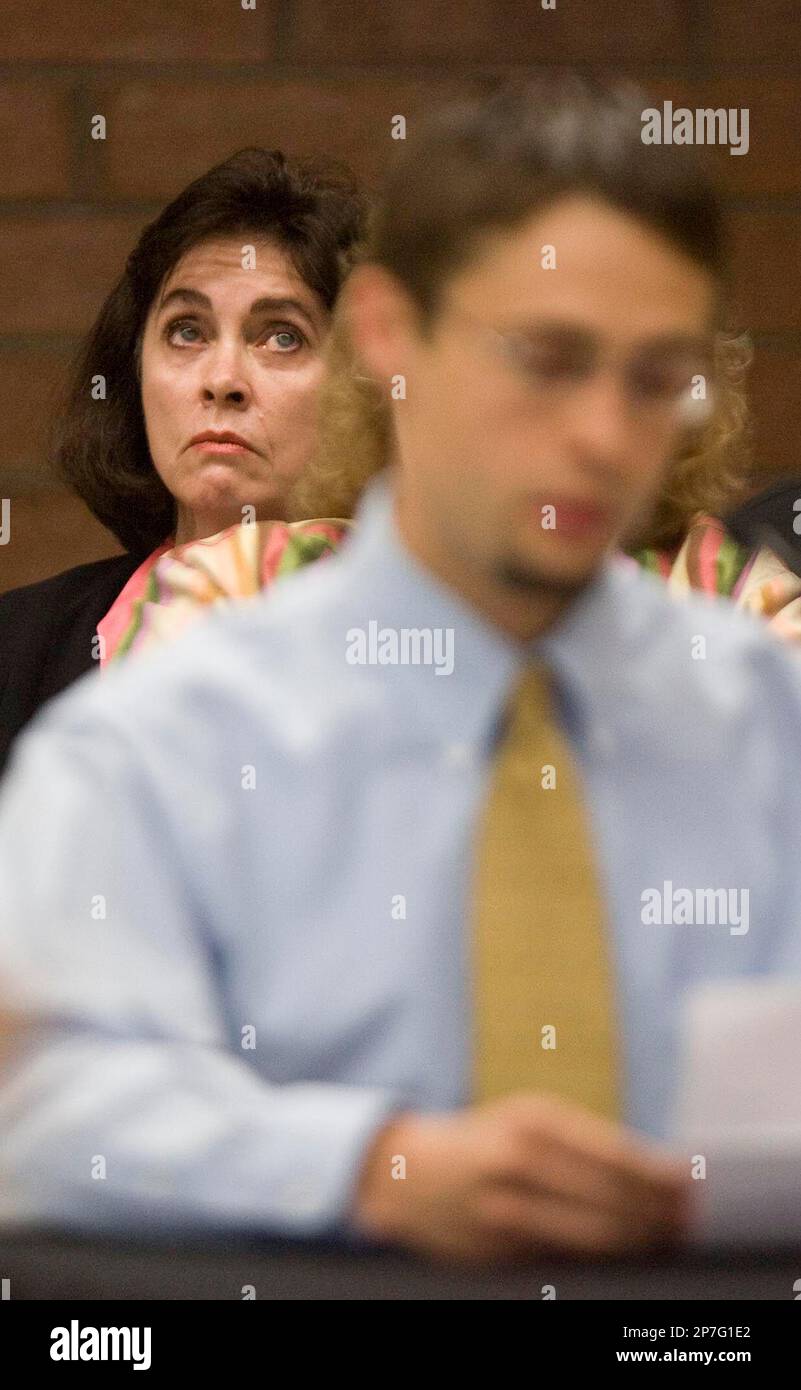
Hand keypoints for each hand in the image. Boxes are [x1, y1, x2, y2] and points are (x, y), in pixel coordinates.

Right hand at [352, 1091, 689, 1265]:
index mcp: (533, 1119)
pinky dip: (602, 1257)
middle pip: (610, 1198)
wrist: (408, 1173)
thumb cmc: (487, 1140)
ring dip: (637, 1240)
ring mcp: (507, 1209)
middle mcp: (520, 1161)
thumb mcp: (528, 1120)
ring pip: (593, 1236)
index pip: (615, 1154)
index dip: (659, 1176)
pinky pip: (566, 1256)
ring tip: (664, 1239)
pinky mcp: (501, 1250)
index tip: (690, 1186)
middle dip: (657, 1213)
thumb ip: (585, 1142)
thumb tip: (660, 1174)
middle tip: (688, 1221)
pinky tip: (623, 1253)